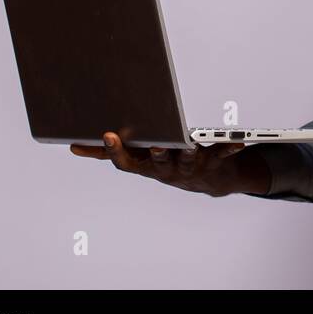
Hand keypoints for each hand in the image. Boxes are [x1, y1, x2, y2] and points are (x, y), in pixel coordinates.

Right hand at [70, 131, 268, 196]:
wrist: (205, 181)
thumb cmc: (165, 162)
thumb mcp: (135, 158)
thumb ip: (105, 152)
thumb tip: (73, 145)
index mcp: (145, 166)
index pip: (126, 162)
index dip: (115, 150)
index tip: (107, 133)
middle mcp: (166, 168)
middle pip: (160, 161)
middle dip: (158, 153)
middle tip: (156, 144)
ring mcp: (190, 166)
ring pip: (189, 158)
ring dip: (189, 151)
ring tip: (190, 142)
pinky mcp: (213, 160)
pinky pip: (222, 154)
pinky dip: (230, 147)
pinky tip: (239, 142)